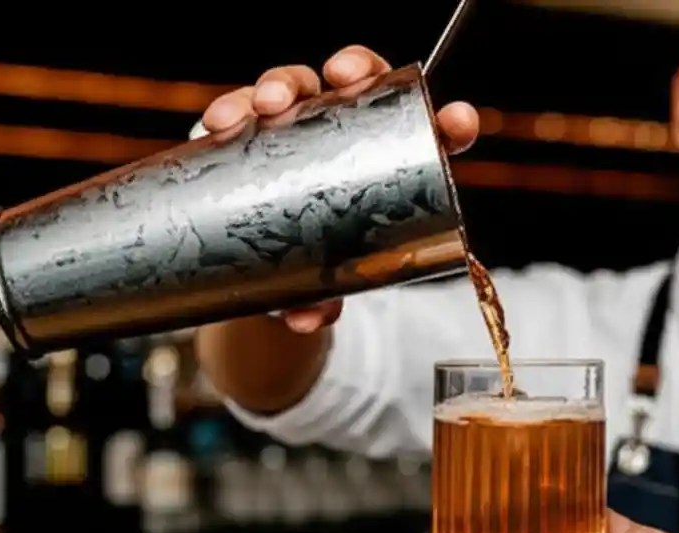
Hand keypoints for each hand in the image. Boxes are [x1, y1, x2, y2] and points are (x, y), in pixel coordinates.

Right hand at [196, 44, 480, 333]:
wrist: (270, 258)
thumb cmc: (323, 258)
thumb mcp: (336, 278)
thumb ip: (328, 295)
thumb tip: (309, 318)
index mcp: (392, 156)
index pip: (433, 129)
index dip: (452, 122)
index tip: (458, 122)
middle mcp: (348, 126)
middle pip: (360, 81)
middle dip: (355, 68)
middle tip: (342, 80)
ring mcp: (299, 122)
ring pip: (297, 85)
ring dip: (282, 84)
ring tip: (267, 105)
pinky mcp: (251, 130)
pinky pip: (241, 109)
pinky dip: (231, 110)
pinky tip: (220, 122)